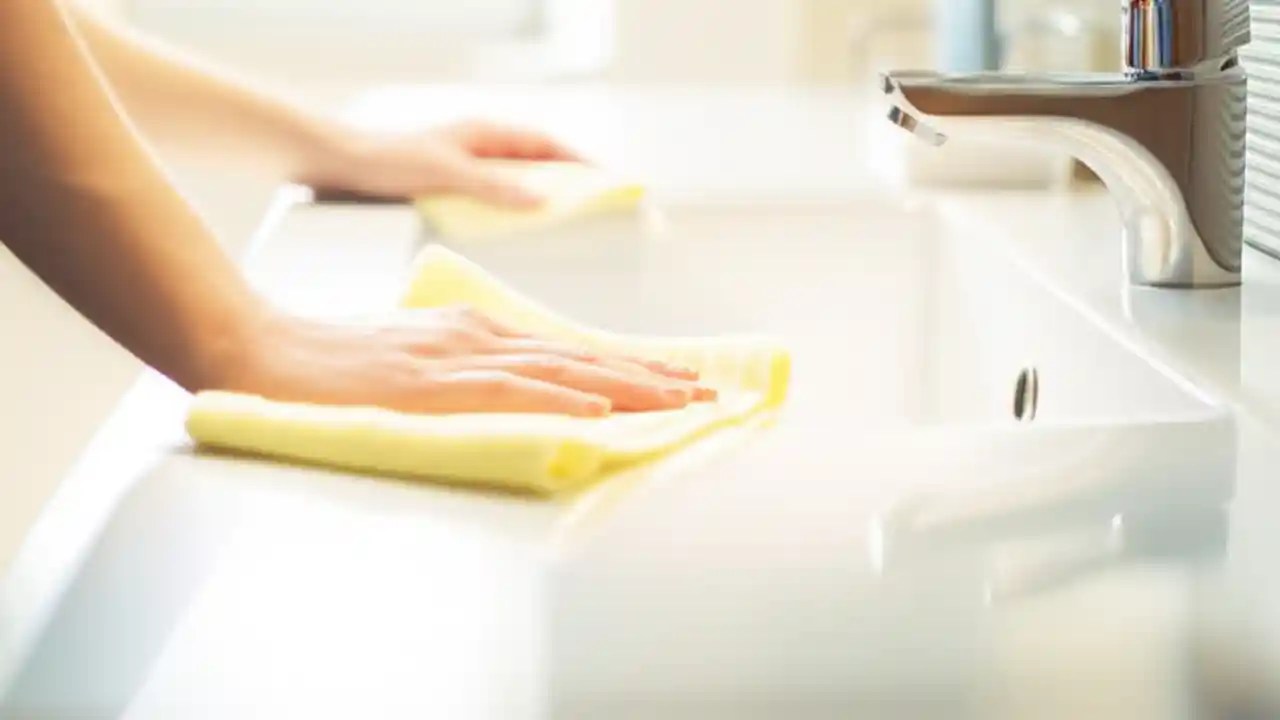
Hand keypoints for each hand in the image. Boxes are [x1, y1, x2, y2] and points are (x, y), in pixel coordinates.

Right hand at [218, 305, 712, 416]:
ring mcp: (457, 354)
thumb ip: (469, 369)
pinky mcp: (431, 380)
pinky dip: (559, 396)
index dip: (628, 365)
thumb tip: (522, 392)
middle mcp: (479, 333)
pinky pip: (509, 388)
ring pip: (561, 367)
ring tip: (681, 400)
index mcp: (478, 328)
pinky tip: (598, 406)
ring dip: (627, 384)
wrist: (269, 350)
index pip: (569, 349)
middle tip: (706, 391)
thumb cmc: (339, 362)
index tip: (676, 379)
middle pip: (580, 354)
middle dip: (650, 374)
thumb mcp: (418, 358)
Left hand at [299, 120, 582, 206]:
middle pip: (536, 166)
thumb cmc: (387, 160)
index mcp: (485, 133)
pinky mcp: (448, 189)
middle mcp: (479, 148)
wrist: (335, 164)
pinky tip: (514, 241)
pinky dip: (510, 217)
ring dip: (537, 205)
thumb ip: (493, 186)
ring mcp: (465, 168)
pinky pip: (492, 203)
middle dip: (566, 187)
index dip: (580, 164)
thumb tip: (544, 197)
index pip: (547, 146)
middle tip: (596, 213)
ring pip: (515, 187)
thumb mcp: (446, 172)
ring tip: (564, 233)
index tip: (610, 184)